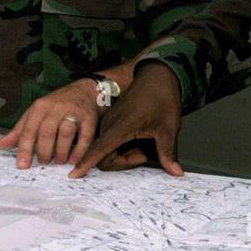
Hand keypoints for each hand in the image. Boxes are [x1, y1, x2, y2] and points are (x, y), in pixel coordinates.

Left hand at [0, 80, 101, 169]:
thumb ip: (19, 130)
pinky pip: (85, 137)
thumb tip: (1, 145)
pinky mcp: (89, 118)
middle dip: (43, 151)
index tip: (22, 165)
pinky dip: (79, 151)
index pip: (29, 130)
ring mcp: (74, 112)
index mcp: (40, 107)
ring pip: (65, 133)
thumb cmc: (56, 105)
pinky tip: (73, 160)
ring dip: (60, 152)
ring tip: (58, 161)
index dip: (24, 149)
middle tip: (43, 163)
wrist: (85, 91)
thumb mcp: (35, 113)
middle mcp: (56, 107)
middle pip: (47, 132)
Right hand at [71, 62, 183, 179]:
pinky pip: (108, 140)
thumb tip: (176, 173)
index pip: (98, 150)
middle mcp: (110, 124)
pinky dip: (120, 146)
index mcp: (121, 127)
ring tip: (142, 147)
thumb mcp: (168, 128)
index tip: (74, 175)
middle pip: (102, 155)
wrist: (157, 75)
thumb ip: (168, 153)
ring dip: (121, 155)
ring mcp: (109, 121)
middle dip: (121, 162)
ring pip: (105, 149)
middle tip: (143, 155)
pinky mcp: (111, 119)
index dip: (86, 164)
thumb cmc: (162, 98)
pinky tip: (136, 141)